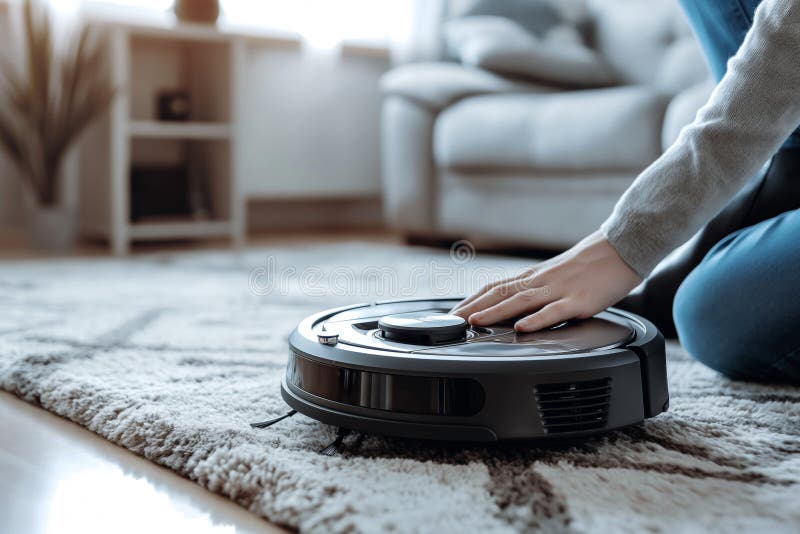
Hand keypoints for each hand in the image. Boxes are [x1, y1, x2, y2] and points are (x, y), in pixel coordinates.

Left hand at [451, 231, 641, 331]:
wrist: (622, 249)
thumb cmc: (591, 265)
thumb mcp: (557, 275)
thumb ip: (537, 290)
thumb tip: (516, 307)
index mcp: (535, 276)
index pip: (495, 287)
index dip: (472, 299)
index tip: (453, 312)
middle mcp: (541, 281)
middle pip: (501, 294)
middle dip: (474, 307)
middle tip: (452, 321)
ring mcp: (559, 290)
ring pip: (521, 301)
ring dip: (495, 312)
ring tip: (475, 321)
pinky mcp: (578, 301)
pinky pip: (554, 311)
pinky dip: (536, 320)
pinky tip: (521, 327)